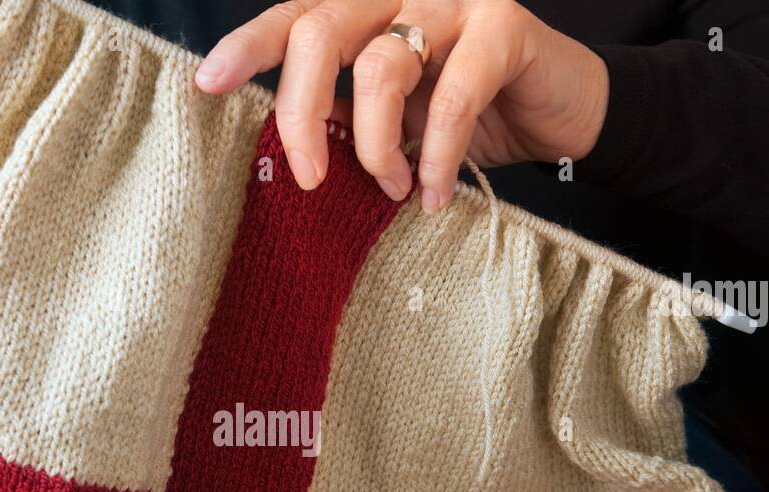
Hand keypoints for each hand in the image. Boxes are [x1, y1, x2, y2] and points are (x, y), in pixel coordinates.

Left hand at [195, 0, 608, 211]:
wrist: (558, 112)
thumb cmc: (466, 115)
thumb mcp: (393, 119)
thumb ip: (346, 116)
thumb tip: (293, 151)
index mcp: (366, 7)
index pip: (296, 17)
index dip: (250, 46)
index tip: (209, 83)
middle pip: (321, 33)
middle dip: (302, 113)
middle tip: (307, 177)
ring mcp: (453, 0)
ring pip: (381, 66)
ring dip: (376, 147)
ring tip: (393, 189)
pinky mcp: (504, 25)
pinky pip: (451, 99)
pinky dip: (436, 158)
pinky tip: (433, 195)